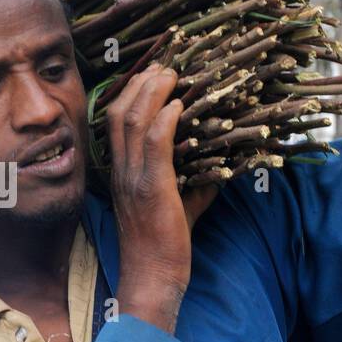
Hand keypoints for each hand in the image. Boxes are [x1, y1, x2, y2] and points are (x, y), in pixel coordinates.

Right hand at [107, 65, 217, 334]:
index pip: (116, 120)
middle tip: (165, 65)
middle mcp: (122, 170)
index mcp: (122, 171)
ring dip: (153, 92)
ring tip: (172, 74)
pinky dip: (165, 118)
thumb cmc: (166, 245)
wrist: (153, 276)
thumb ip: (195, 178)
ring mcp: (133, 178)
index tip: (153, 71)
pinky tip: (179, 104)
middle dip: (141, 82)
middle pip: (120, 111)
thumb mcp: (181, 203)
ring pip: (133, 121)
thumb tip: (226, 160)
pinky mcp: (151, 188)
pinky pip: (153, 144)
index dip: (131, 91)